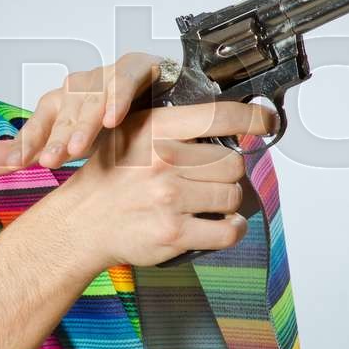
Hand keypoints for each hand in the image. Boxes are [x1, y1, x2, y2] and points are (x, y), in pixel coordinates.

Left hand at [0, 51, 170, 173]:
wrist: (152, 98)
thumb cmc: (100, 122)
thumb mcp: (57, 142)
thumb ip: (12, 153)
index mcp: (55, 107)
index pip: (35, 128)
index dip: (25, 146)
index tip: (15, 167)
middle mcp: (75, 90)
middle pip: (62, 115)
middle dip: (55, 139)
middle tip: (49, 162)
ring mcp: (104, 78)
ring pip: (90, 99)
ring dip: (83, 124)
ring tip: (77, 149)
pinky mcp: (134, 69)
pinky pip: (125, 82)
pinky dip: (119, 99)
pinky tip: (114, 120)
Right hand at [45, 98, 278, 273]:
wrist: (81, 222)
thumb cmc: (107, 179)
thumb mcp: (132, 134)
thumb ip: (173, 127)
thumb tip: (226, 125)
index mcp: (155, 130)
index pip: (219, 116)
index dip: (252, 117)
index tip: (266, 121)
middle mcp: (163, 161)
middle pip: (232, 162)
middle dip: (228, 172)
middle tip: (211, 177)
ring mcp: (169, 199)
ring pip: (232, 195)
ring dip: (228, 200)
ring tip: (208, 201)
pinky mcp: (174, 233)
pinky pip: (228, 230)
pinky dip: (232, 229)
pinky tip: (222, 224)